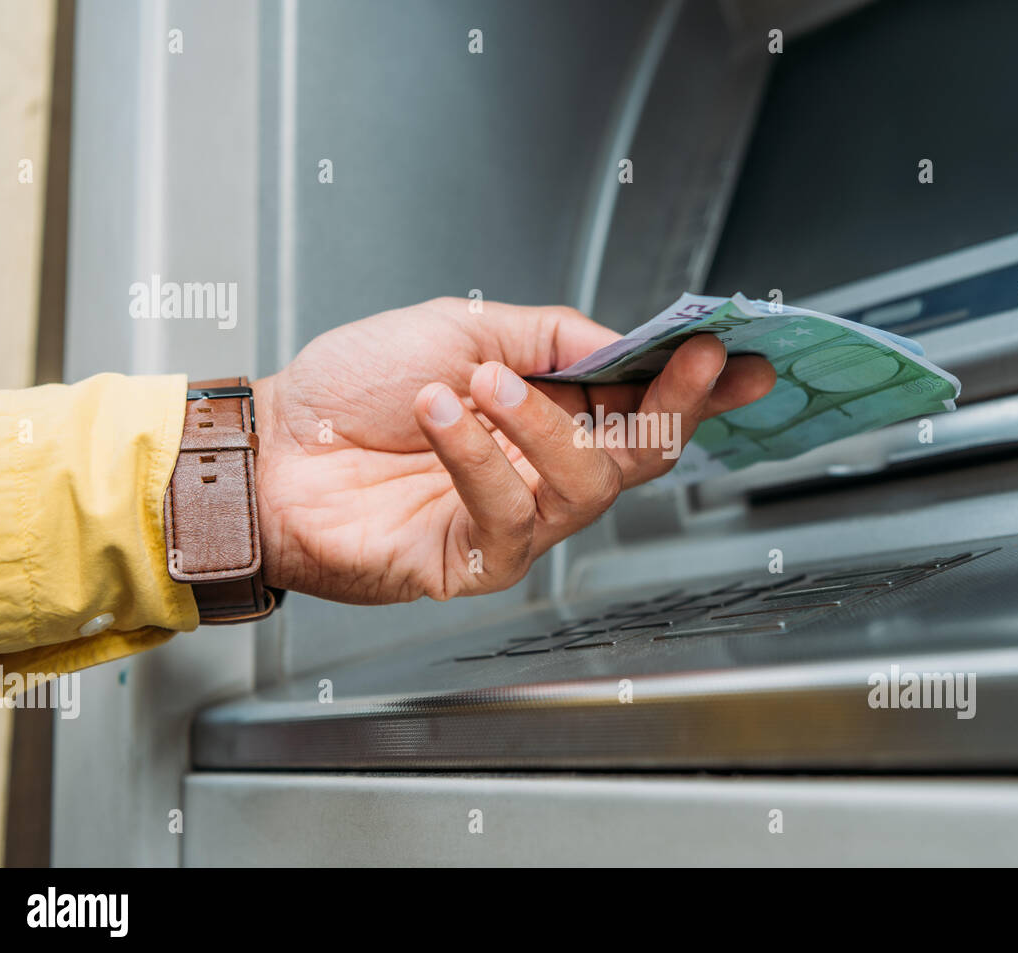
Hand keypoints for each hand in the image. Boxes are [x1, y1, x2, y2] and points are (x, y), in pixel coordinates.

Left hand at [252, 297, 773, 603]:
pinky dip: (479, 456)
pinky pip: (509, 514)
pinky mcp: (477, 561)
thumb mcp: (466, 326)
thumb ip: (553, 335)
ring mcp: (515, 520)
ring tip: (482, 380)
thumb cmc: (354, 389)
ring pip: (587, 485)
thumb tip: (622, 343)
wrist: (275, 447)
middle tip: (686, 361)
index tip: (742, 360)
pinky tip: (441, 414)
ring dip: (542, 422)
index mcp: (550, 414)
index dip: (701, 387)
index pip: (644, 404)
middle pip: (643, 454)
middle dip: (673, 405)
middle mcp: (543, 470)